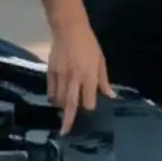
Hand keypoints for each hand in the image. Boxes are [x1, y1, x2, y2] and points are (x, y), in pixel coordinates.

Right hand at [47, 18, 115, 134]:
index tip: (89, 111)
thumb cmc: (89, 44)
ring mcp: (60, 76)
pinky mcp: (50, 71)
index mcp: (88, 76)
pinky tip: (55, 98)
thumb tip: (111, 96)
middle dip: (68, 120)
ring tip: (64, 112)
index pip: (87, 101)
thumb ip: (103, 80)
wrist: (69, 28)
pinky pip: (50, 89)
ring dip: (61, 107)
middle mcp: (74, 79)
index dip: (88, 108)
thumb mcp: (100, 61)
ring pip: (58, 99)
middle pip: (70, 104)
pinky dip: (52, 96)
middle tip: (65, 132)